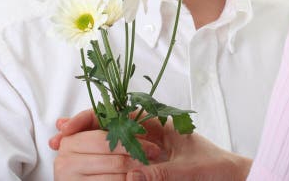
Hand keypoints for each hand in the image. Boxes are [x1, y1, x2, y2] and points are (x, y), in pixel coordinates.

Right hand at [50, 111, 251, 180]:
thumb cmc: (211, 166)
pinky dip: (98, 162)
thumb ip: (157, 173)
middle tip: (59, 139)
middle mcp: (145, 131)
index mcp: (154, 122)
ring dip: (88, 146)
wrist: (229, 175)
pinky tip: (86, 166)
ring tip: (66, 143)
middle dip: (81, 133)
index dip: (85, 119)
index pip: (110, 114)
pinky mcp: (141, 162)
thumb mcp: (185, 170)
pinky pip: (113, 159)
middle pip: (101, 126)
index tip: (65, 128)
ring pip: (103, 141)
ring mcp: (141, 146)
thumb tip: (129, 176)